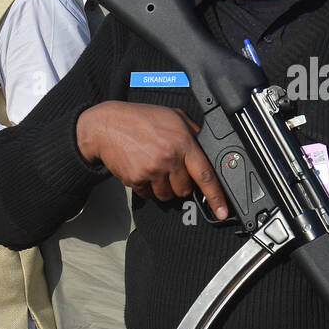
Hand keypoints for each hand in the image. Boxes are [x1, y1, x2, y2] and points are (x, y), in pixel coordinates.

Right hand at [76, 101, 227, 217]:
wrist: (106, 126)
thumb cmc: (140, 119)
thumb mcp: (174, 116)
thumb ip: (193, 133)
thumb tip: (208, 148)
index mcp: (183, 142)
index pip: (205, 175)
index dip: (216, 197)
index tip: (222, 212)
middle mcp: (169, 158)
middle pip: (185, 190)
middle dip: (180, 184)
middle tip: (170, 168)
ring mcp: (152, 170)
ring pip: (167, 196)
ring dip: (163, 188)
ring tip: (155, 167)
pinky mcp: (136, 179)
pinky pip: (148, 195)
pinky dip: (146, 187)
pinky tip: (142, 168)